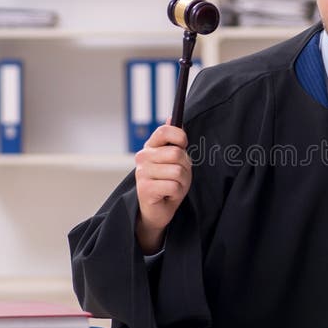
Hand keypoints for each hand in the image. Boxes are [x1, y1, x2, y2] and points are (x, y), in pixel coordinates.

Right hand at [134, 122, 191, 252]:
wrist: (157, 210)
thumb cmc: (168, 183)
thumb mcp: (174, 160)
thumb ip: (174, 141)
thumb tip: (171, 116)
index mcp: (150, 147)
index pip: (164, 131)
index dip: (179, 136)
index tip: (184, 145)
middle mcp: (143, 157)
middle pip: (177, 153)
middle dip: (185, 168)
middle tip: (178, 176)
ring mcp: (142, 173)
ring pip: (178, 171)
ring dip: (182, 183)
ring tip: (172, 187)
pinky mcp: (145, 189)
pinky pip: (174, 186)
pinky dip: (177, 193)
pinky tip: (168, 195)